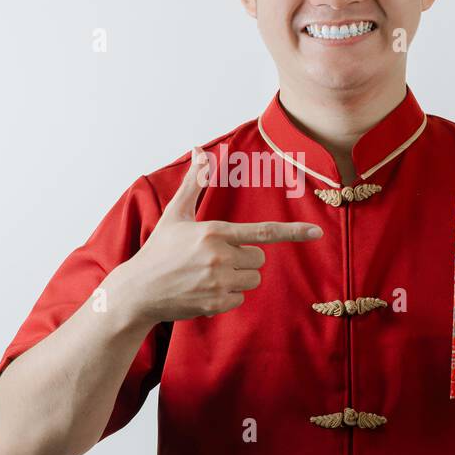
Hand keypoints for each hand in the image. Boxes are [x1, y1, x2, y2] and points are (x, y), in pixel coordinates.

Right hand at [112, 147, 322, 325]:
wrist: (138, 291)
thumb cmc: (159, 250)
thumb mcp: (175, 214)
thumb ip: (194, 182)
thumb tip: (202, 150)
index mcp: (214, 232)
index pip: (262, 232)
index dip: (293, 232)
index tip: (316, 232)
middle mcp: (219, 257)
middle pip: (259, 257)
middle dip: (243, 258)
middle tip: (215, 259)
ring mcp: (218, 283)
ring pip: (252, 279)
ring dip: (237, 277)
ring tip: (207, 275)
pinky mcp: (216, 304)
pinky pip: (240, 299)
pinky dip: (227, 296)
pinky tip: (204, 290)